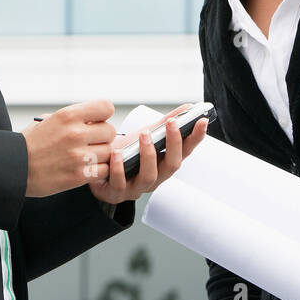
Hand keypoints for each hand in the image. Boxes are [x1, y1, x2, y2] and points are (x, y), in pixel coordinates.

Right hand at [21, 100, 116, 196]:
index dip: (103, 115)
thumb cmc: (30, 144)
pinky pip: (104, 170)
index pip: (106, 107)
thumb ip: (73, 118)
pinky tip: (85, 168)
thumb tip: (93, 119)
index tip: (96, 121)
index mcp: (68, 116)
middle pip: (110, 131)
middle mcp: (75, 133)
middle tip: (90, 142)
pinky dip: (97, 171)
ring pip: (108, 152)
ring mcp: (78, 155)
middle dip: (102, 137)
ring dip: (100, 155)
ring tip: (85, 157)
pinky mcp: (79, 176)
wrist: (14, 168)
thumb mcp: (49, 120)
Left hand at [88, 103, 207, 205]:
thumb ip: (164, 124)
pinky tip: (116, 153)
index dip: (195, 138)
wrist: (97, 167)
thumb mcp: (145, 136)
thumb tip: (188, 107)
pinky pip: (120, 183)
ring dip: (148, 154)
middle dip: (174, 143)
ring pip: (149, 176)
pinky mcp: (116, 192)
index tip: (202, 121)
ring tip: (144, 134)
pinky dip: (119, 167)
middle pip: (172, 165)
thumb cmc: (125, 153)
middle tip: (171, 123)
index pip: (185, 152)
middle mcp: (155, 178)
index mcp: (164, 164)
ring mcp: (136, 188)